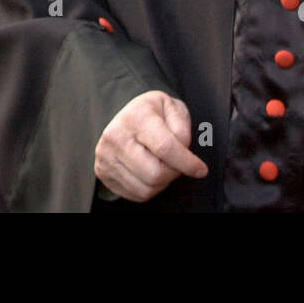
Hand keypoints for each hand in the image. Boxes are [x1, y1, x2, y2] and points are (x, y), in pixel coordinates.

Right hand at [93, 90, 208, 201]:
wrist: (126, 116)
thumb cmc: (153, 113)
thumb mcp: (173, 108)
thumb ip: (182, 127)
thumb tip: (183, 152)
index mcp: (136, 116)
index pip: (164, 147)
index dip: (187, 163)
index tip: (201, 169)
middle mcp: (116, 136)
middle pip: (155, 173)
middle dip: (174, 172)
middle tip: (176, 162)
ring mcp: (105, 155)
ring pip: (146, 188)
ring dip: (162, 182)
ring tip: (162, 165)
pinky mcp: (103, 171)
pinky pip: (135, 194)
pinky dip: (149, 188)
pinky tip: (149, 171)